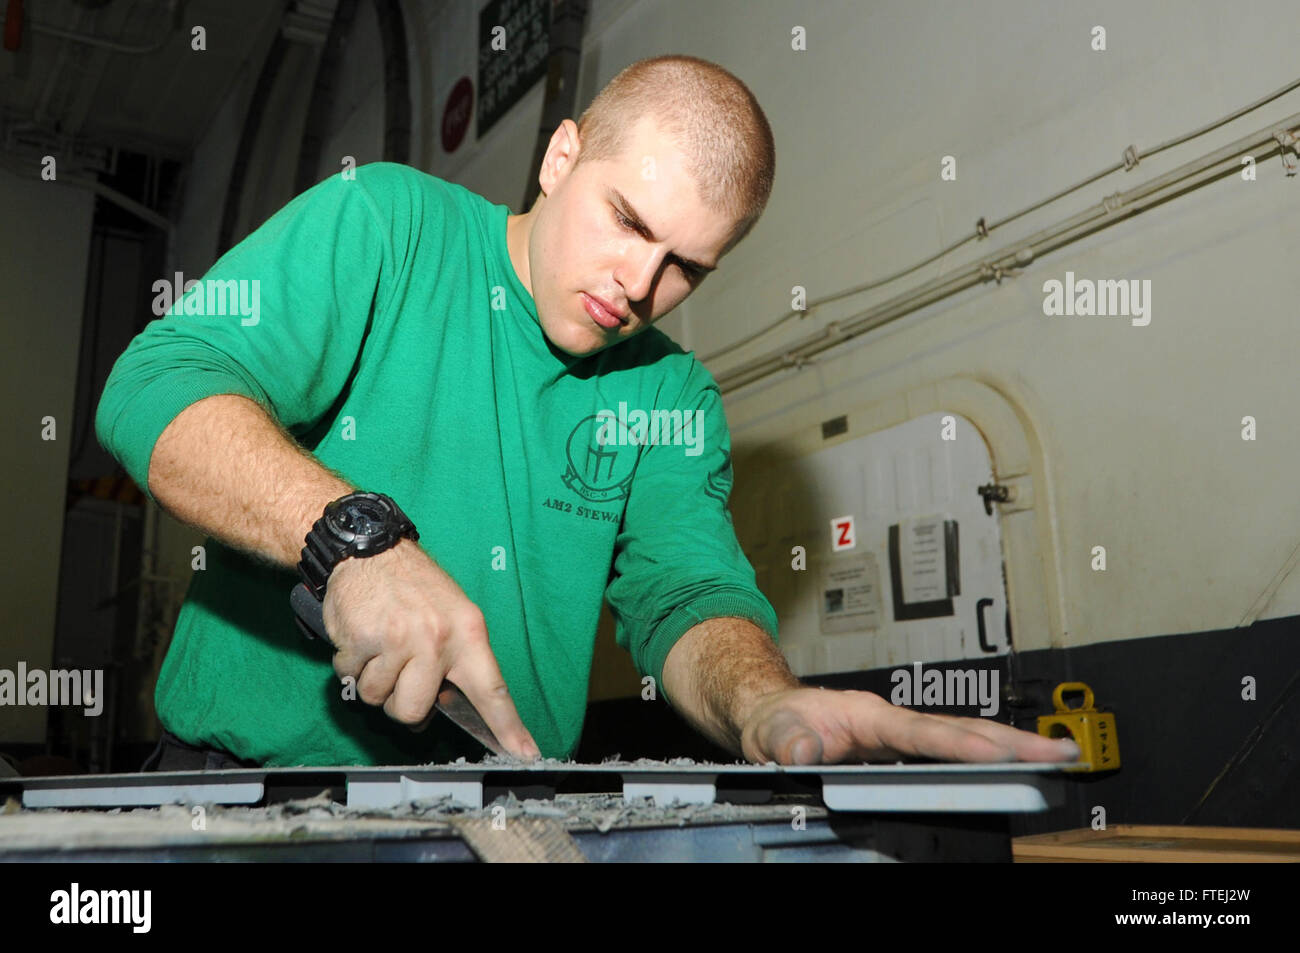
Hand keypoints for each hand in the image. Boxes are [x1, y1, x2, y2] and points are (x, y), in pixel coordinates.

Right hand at [322, 538, 539, 757]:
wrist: (368, 549)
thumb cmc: (411, 584)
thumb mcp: (451, 613)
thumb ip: (455, 659)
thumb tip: (446, 704)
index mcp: (469, 633)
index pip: (493, 690)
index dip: (508, 726)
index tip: (525, 753)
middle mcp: (438, 639)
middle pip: (413, 711)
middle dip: (398, 702)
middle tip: (398, 673)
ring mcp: (399, 639)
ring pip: (376, 697)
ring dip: (371, 678)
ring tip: (379, 644)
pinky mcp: (363, 639)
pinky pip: (349, 677)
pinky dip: (349, 662)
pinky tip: (361, 635)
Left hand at [739, 687, 1080, 764]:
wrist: (772, 715)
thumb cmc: (777, 720)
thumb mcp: (772, 732)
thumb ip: (789, 741)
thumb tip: (803, 753)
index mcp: (866, 715)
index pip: (921, 732)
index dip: (960, 746)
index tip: (998, 756)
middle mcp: (891, 723)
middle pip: (961, 731)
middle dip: (1013, 742)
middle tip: (1062, 752)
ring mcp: (899, 738)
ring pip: (963, 740)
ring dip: (1010, 749)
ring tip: (1057, 759)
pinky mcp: (901, 753)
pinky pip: (950, 755)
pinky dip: (986, 758)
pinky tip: (1014, 770)